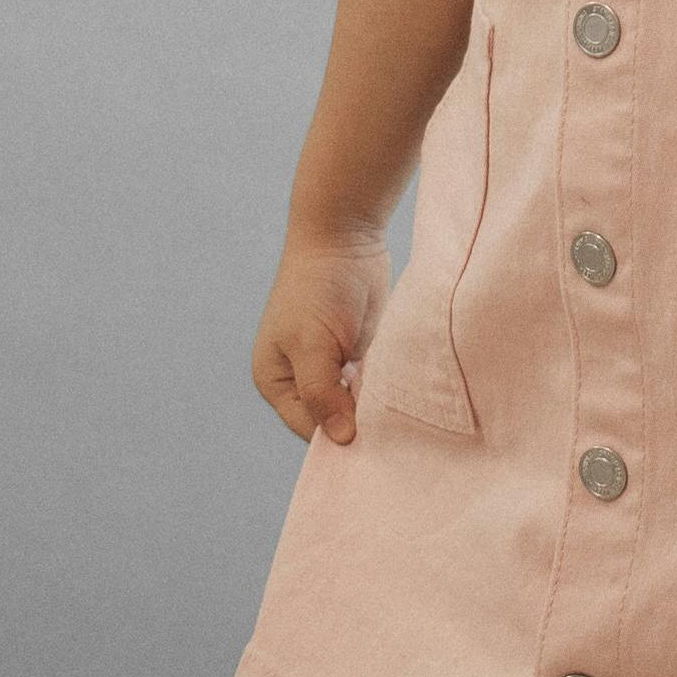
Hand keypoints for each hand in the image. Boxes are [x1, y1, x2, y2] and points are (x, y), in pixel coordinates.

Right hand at [252, 226, 389, 443]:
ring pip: (355, 404)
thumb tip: (340, 440)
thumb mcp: (313, 345)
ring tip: (395, 406)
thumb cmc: (318, 287)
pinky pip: (371, 384)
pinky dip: (384, 387)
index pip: (308, 429)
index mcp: (277, 381)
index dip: (337, 437)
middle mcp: (301, 379)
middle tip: (388, 426)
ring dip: (373, 405)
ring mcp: (331, 367)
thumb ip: (322, 394)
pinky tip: (399, 387)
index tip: (370, 440)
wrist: (345, 236)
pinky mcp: (358, 353)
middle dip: (357, 422)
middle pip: (332, 419)